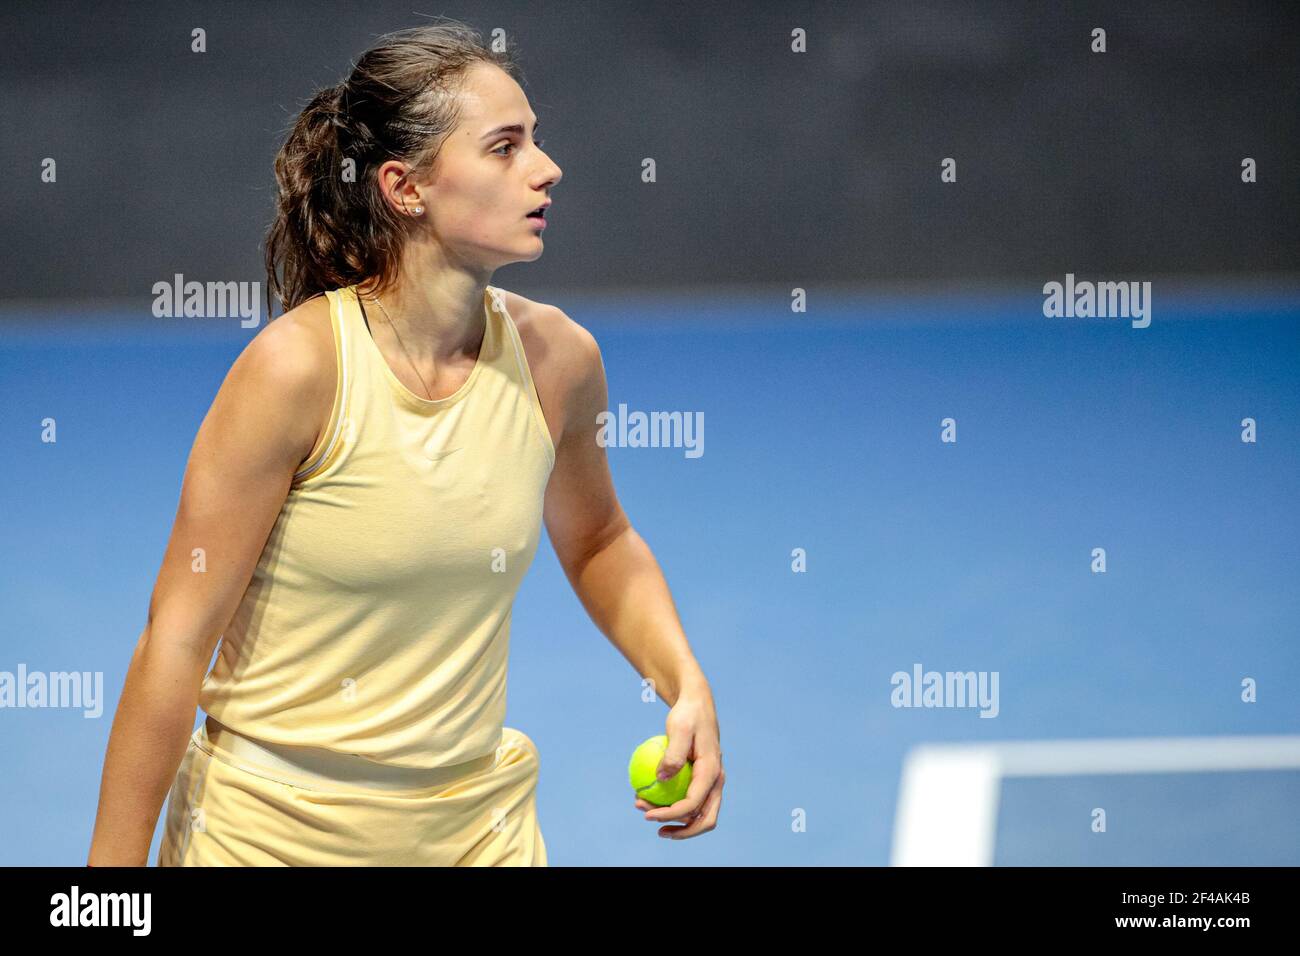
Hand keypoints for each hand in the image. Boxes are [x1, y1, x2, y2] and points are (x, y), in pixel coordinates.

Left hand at [633, 686, 723, 838]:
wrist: (697, 704)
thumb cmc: (687, 715)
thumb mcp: (678, 729)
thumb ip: (672, 755)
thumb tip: (660, 779)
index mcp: (712, 772)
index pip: (693, 804)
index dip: (670, 815)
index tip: (647, 815)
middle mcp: (716, 781)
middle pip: (704, 819)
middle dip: (681, 830)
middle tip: (654, 827)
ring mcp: (711, 782)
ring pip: (698, 813)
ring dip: (675, 819)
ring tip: (645, 810)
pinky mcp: (702, 780)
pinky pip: (690, 800)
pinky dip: (674, 806)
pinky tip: (652, 800)